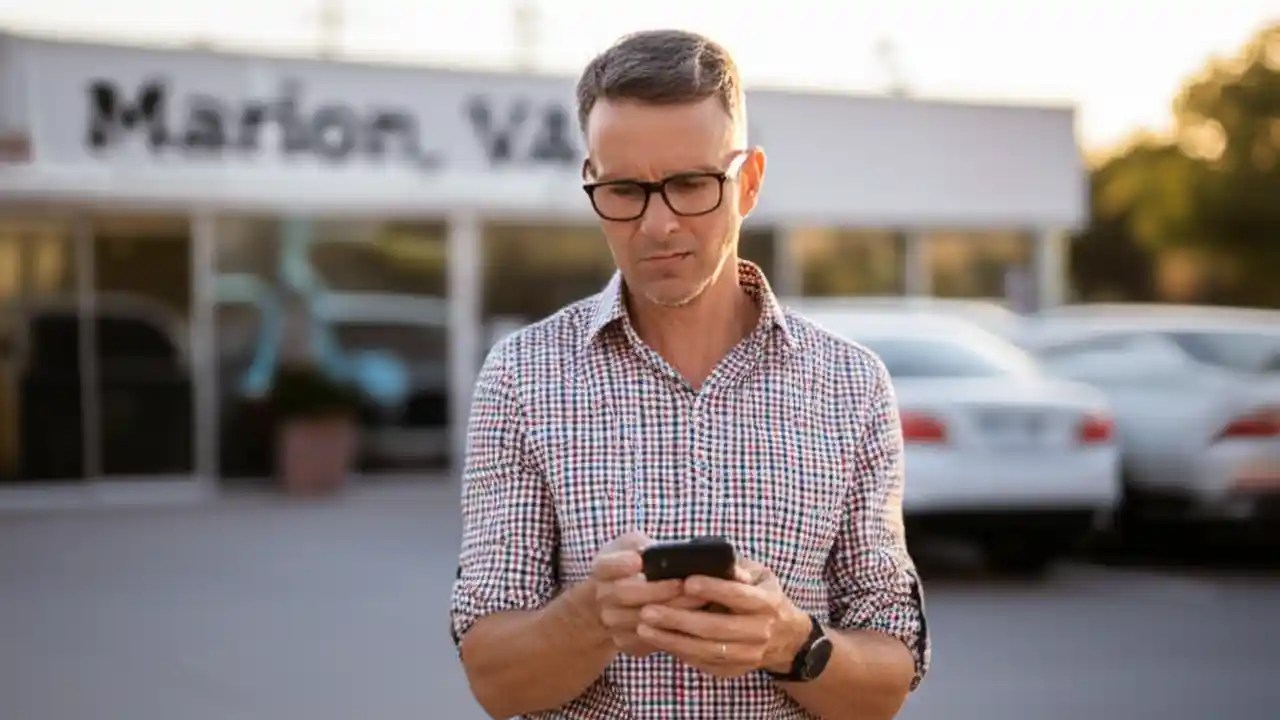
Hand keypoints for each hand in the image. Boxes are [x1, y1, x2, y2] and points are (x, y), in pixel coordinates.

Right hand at [589, 531, 705, 656]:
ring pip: (640, 620)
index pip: (606, 566)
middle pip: (624, 594)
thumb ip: (642, 545)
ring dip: (669, 612)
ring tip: (697, 601)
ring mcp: (611, 622)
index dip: (620, 564)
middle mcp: (601, 596)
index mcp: (602, 568)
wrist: (609, 603)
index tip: (638, 562)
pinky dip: (670, 631)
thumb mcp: (630, 547)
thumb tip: (666, 550)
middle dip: (656, 590)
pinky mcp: (625, 642)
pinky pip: (648, 640)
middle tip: (682, 584)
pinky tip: (692, 621)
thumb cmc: (628, 566)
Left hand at [634, 558, 810, 677]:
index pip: (739, 595)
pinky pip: (703, 663)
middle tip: (648, 610)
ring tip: (644, 627)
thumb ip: (736, 567)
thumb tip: (709, 557)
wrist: (786, 638)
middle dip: (679, 619)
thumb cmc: (763, 596)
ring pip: (706, 650)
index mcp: (767, 602)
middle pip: (716, 627)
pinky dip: (679, 652)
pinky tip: (658, 640)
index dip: (713, 589)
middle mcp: (760, 631)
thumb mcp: (759, 575)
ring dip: (671, 640)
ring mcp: (748, 655)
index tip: (685, 582)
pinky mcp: (735, 670)